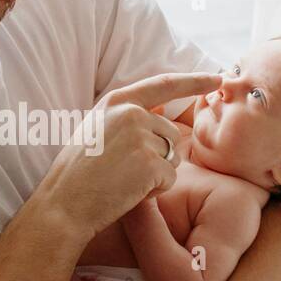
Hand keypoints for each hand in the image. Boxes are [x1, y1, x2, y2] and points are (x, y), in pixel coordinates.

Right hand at [38, 71, 220, 240]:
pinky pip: (169, 178)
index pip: (164, 85)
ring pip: (172, 157)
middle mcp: (131, 113)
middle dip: (158, 156)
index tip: (218, 78)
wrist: (63, 203)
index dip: (194, 81)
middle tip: (124, 172)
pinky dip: (154, 191)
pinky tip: (129, 192)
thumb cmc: (76, 173)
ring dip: (156, 174)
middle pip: (171, 133)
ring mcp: (141, 136)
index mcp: (117, 101)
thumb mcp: (96, 130)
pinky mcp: (149, 163)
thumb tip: (159, 118)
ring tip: (124, 181)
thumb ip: (125, 119)